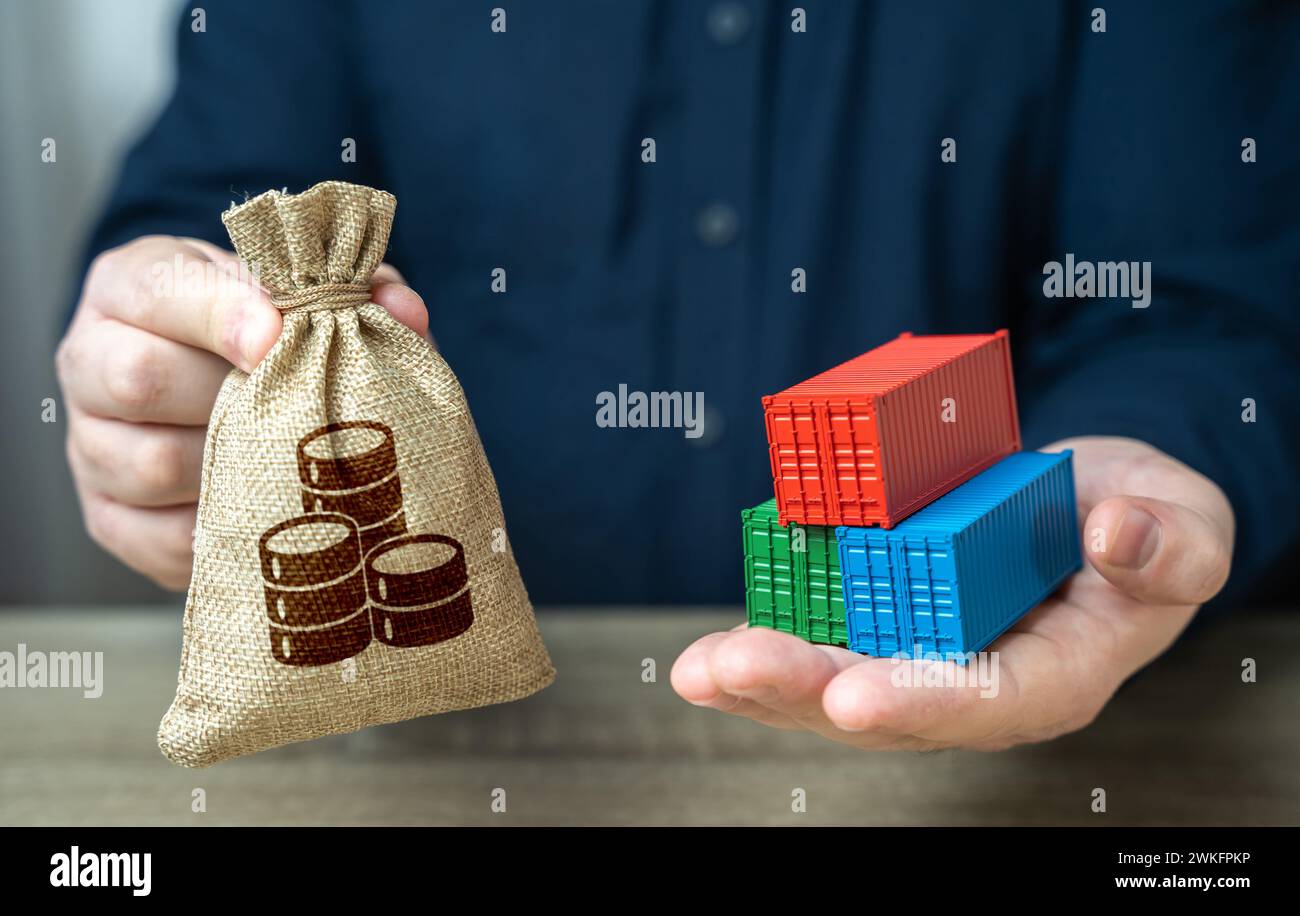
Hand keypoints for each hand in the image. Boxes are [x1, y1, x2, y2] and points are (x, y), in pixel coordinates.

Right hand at [55, 235, 428, 589]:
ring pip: (149, 464)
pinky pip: (159, 536)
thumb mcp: (305, 291)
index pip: (156, 291)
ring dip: (237, 465)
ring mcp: (91, 446)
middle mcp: (90, 360)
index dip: (222, 313)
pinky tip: (272, 510)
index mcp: (129, 287)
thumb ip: (353, 289)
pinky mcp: (109, 520)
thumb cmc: (269, 332)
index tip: (282, 333)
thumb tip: (404, 310)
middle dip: (230, 394)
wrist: (229, 396)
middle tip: (300, 406)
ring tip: (296, 457)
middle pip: (136, 379)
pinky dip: (225, 529)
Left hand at [671, 436, 1233, 750]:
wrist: (1091, 500)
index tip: (854, 697)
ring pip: (836, 683)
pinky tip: (709, 647)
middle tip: (731, 670)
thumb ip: (1170, 545)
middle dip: (803, 691)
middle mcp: (974, 679)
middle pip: (886, 704)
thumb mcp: (1187, 526)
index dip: (920, 704)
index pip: (985, 704)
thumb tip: (1114, 533)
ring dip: (763, 679)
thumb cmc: (1143, 520)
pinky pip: (822, 638)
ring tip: (699, 669)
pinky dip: (767, 639)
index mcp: (1053, 676)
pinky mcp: (884, 620)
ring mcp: (921, 653)